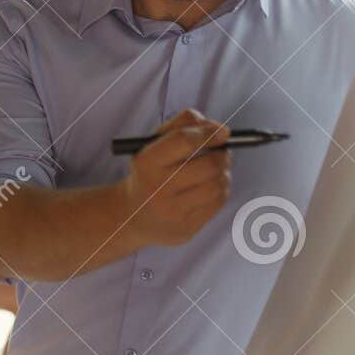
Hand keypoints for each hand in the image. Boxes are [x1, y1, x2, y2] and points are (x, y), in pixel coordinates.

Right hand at [119, 108, 231, 246]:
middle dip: (222, 155)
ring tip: (216, 170)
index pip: (184, 140)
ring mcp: (172, 211)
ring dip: (224, 173)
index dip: (209, 133)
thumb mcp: (153, 145)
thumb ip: (181, 125)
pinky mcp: (186, 228)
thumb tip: (217, 128)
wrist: (131, 216)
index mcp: (146, 162)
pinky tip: (212, 187)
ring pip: (217, 185)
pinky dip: (221, 191)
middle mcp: (158, 188)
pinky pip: (217, 204)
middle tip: (223, 151)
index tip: (224, 131)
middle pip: (209, 165)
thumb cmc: (149, 173)